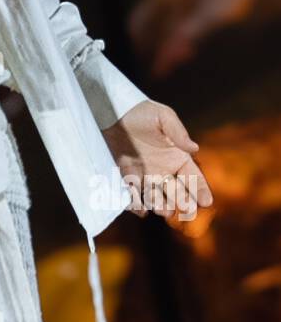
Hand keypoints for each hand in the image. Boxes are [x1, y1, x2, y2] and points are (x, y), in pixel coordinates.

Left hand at [101, 100, 213, 219]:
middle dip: (183, 203)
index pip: (194, 177)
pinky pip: (136, 197)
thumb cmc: (142, 112)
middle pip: (178, 193)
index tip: (206, 202)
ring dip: (162, 206)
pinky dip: (138, 205)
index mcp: (178, 157)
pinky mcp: (129, 178)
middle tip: (186, 209)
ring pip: (158, 198)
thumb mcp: (163, 117)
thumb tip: (194, 148)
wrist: (114, 112)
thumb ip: (178, 133)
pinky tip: (142, 210)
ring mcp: (147, 176)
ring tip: (164, 210)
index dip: (201, 190)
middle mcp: (165, 169)